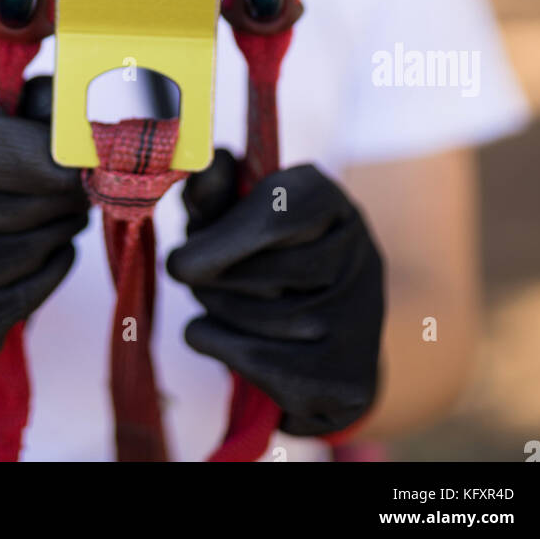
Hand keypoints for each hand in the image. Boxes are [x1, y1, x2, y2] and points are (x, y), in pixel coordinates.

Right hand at [0, 83, 88, 379]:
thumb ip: (34, 110)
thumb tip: (68, 112)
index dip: (34, 152)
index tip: (79, 162)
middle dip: (54, 201)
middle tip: (86, 194)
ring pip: (1, 256)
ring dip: (53, 237)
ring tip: (73, 221)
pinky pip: (5, 303)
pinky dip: (46, 278)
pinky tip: (59, 255)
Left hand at [166, 149, 384, 436]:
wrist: (319, 348)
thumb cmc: (262, 264)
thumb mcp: (231, 220)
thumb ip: (214, 193)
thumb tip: (210, 161)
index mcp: (330, 201)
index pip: (275, 215)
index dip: (219, 242)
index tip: (179, 263)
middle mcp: (360, 254)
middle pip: (260, 271)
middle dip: (210, 280)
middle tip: (195, 279)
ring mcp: (360, 318)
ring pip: (255, 316)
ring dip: (215, 311)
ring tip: (219, 303)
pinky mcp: (349, 377)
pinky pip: (255, 360)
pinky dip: (221, 347)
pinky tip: (226, 339)